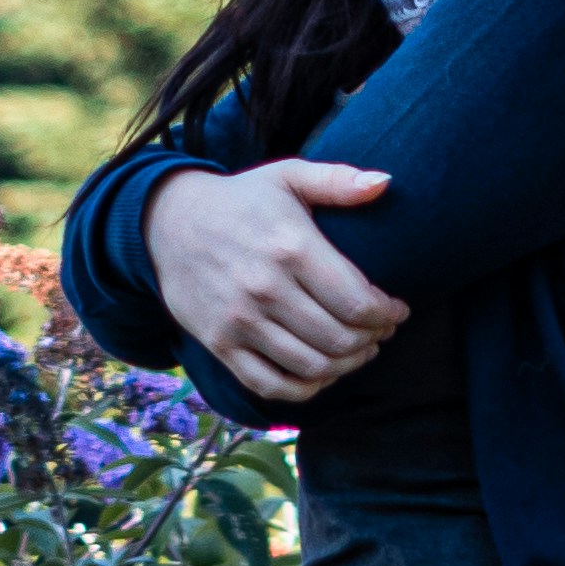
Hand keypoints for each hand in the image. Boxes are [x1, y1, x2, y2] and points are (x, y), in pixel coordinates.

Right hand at [143, 159, 405, 407]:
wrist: (167, 221)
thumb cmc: (241, 199)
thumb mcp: (288, 176)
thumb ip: (339, 180)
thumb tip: (387, 182)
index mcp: (292, 247)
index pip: (358, 302)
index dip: (388, 314)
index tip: (397, 311)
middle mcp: (266, 288)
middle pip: (340, 339)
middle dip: (373, 339)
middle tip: (381, 331)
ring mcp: (240, 321)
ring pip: (312, 366)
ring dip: (346, 365)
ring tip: (359, 351)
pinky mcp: (219, 344)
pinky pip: (270, 384)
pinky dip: (305, 389)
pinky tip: (321, 373)